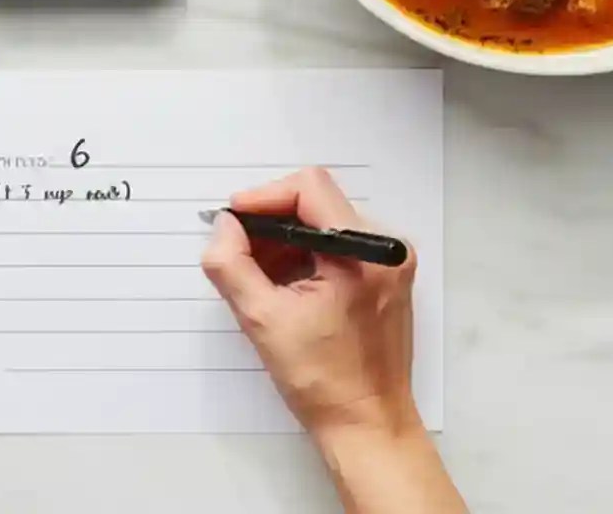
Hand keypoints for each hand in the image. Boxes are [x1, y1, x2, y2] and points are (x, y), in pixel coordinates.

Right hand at [200, 167, 419, 436]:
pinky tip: (284, 287)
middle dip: (271, 224)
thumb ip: (232, 264)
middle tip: (238, 251)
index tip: (234, 221)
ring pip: (325, 225)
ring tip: (259, 277)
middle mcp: (386, 249)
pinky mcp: (385, 278)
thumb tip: (223, 228)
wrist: (367, 424)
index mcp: (363, 252)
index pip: (308, 188)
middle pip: (317, 203)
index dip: (263, 199)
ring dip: (286, 242)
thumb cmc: (327, 383)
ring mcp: (389, 264)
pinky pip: (339, 247)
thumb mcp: (262, 320)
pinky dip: (306, 257)